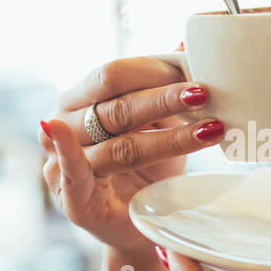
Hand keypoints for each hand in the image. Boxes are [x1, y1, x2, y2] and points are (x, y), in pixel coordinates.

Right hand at [39, 54, 224, 257]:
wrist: (137, 225)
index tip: (195, 72)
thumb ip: (164, 88)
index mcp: (80, 97)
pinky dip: (72, 156)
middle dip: (166, 100)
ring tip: (208, 129)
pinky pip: (74, 174)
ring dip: (169, 138)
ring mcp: (61, 161)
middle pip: (118, 107)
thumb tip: (187, 45)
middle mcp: (64, 123)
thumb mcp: (158, 123)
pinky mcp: (72, 199)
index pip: (114, 75)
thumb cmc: (145, 167)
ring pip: (120, 145)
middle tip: (205, 94)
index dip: (155, 72)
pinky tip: (73, 141)